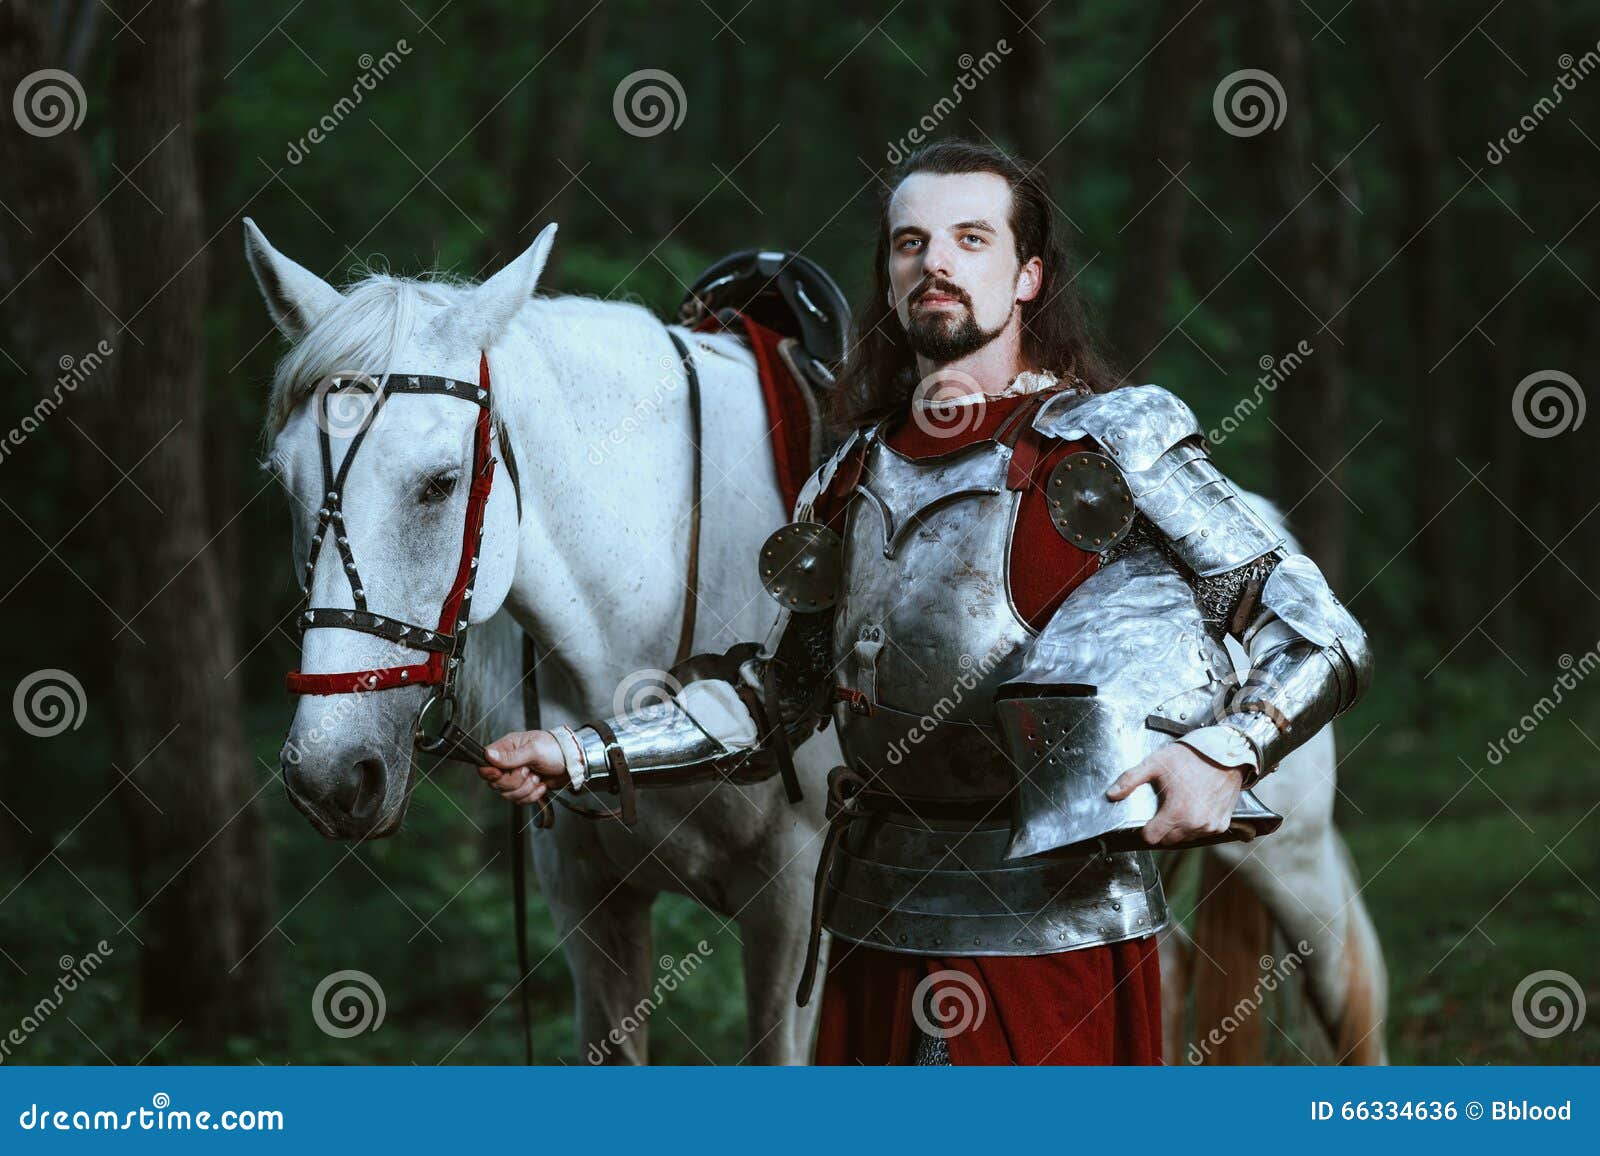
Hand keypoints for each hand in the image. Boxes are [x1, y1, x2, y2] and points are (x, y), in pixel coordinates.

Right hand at [477, 730, 571, 805]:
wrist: (573, 763)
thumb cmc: (556, 749)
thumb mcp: (534, 750)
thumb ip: (511, 756)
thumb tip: (489, 755)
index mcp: (507, 748)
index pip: (486, 764)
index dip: (490, 772)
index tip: (500, 774)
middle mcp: (508, 763)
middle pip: (496, 783)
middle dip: (514, 781)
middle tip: (528, 771)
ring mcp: (516, 777)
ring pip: (508, 794)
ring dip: (525, 789)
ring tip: (537, 777)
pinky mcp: (525, 788)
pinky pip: (520, 800)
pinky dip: (532, 795)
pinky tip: (541, 785)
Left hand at [1105, 743, 1243, 846]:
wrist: (1225, 754)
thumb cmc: (1191, 758)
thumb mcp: (1155, 763)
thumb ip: (1130, 780)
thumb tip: (1111, 794)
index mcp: (1176, 812)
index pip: (1151, 838)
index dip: (1145, 829)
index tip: (1147, 819)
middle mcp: (1195, 824)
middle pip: (1168, 840)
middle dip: (1162, 828)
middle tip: (1164, 807)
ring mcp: (1209, 826)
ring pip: (1185, 838)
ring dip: (1179, 828)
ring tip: (1181, 805)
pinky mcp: (1221, 825)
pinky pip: (1202, 834)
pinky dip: (1196, 826)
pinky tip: (1195, 808)